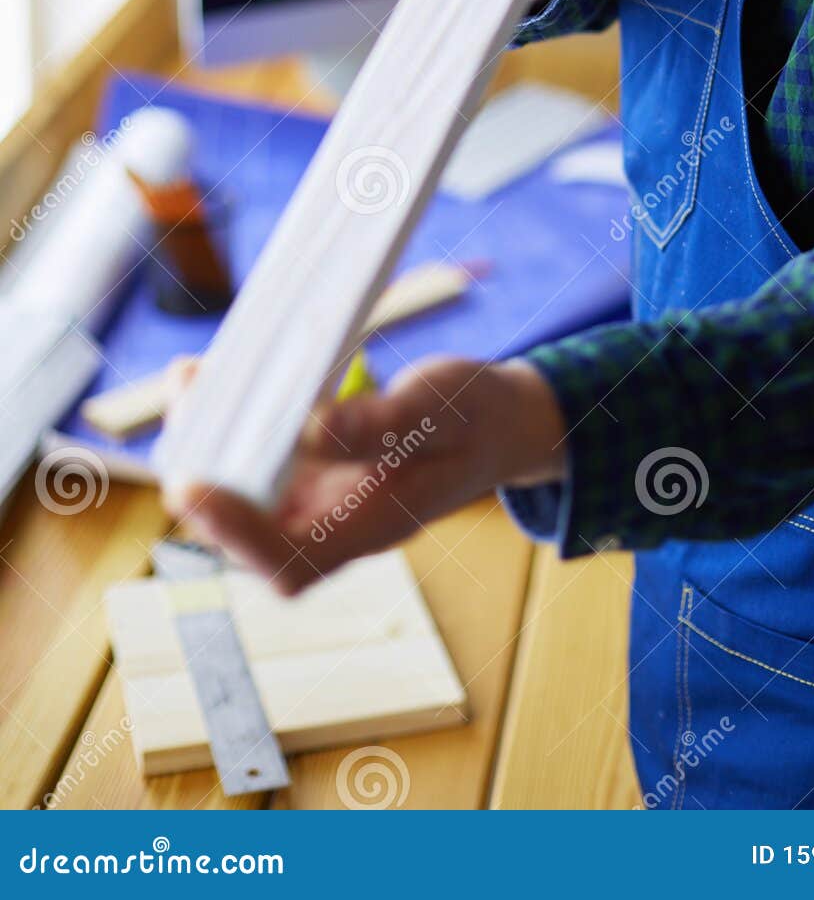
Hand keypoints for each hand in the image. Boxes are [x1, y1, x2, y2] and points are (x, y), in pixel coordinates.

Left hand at [172, 356, 567, 593]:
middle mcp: (336, 527)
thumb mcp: (438, 405)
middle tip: (187, 399)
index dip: (237, 534)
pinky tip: (217, 378)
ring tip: (191, 378)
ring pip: (244, 497)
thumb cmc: (476, 416)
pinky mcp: (313, 475)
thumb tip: (309, 431)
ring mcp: (321, 504)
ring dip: (208, 446)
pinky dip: (229, 428)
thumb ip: (378, 424)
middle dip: (204, 476)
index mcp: (373, 526)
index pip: (291, 561)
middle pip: (250, 533)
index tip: (194, 486)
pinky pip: (256, 465)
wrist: (500, 424)